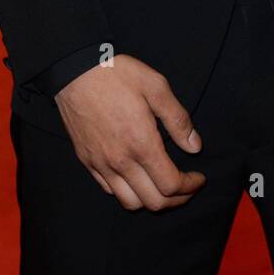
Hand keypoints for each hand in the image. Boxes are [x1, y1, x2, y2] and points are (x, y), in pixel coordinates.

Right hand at [54, 53, 205, 210]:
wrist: (74, 72)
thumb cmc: (117, 75)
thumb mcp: (156, 86)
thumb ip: (177, 119)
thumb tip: (194, 146)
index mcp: (141, 143)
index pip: (171, 185)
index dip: (190, 186)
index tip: (198, 179)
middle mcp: (121, 161)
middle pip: (154, 202)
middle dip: (177, 200)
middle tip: (187, 187)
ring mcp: (101, 164)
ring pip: (130, 202)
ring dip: (152, 200)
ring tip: (162, 186)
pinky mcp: (87, 162)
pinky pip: (110, 190)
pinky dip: (128, 192)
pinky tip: (137, 177)